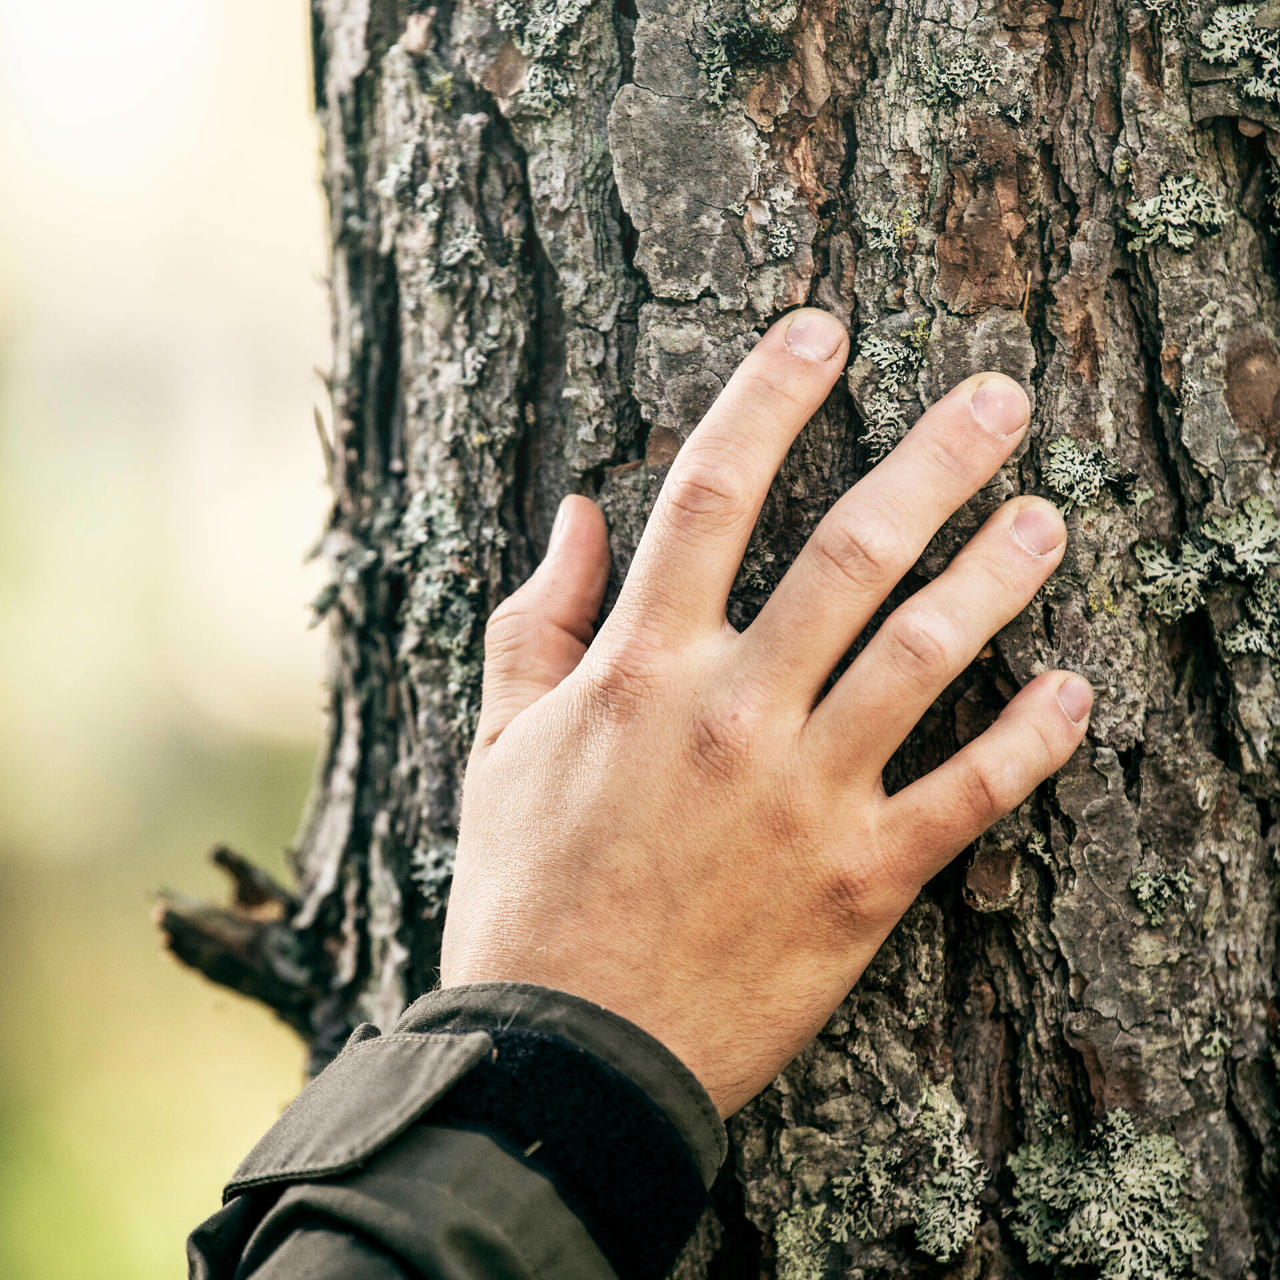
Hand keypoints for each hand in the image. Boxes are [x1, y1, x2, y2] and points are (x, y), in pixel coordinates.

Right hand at [440, 307, 1090, 1116]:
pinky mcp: (863, 879)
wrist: (568, 1051)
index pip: (711, 497)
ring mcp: (806, 795)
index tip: (821, 331)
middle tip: (999, 395)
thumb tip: (578, 514)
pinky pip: (968, 797)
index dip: (767, 398)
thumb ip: (536, 621)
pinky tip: (1073, 688)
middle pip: (849, 549)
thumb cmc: (524, 891)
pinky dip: (1031, 743)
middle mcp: (731, 711)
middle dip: (933, 458)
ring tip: (1048, 514)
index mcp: (640, 668)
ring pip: (925, 654)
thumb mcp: (501, 745)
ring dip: (996, 574)